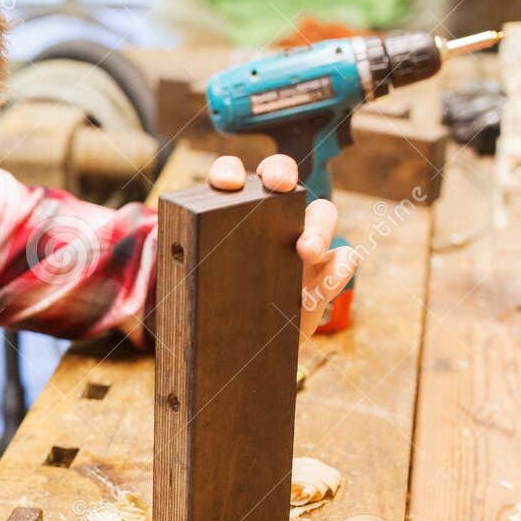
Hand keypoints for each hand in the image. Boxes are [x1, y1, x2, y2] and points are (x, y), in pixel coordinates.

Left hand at [205, 153, 358, 338]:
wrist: (239, 349)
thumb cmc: (214, 312)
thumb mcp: (194, 290)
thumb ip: (188, 268)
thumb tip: (177, 258)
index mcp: (231, 212)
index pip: (230, 176)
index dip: (228, 172)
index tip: (228, 184)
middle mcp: (269, 217)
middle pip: (282, 176)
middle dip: (281, 173)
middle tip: (278, 186)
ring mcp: (302, 242)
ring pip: (323, 212)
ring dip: (318, 227)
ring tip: (306, 251)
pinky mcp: (325, 273)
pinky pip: (344, 259)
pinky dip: (337, 270)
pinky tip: (319, 289)